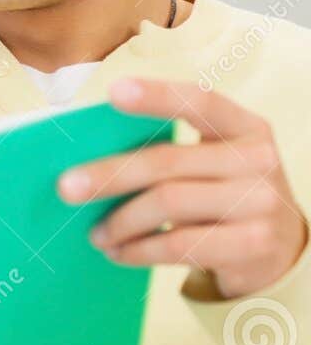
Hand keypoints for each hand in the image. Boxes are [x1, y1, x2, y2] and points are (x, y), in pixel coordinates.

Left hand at [58, 78, 308, 298]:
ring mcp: (261, 203)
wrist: (279, 248)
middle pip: (166, 161)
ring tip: (95, 233)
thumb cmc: (224, 192)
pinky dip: (139, 249)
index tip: (113, 92)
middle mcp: (258, 159)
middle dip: (109, 175)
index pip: (200, 101)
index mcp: (245, 126)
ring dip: (120, 221)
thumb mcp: (212, 162)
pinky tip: (117, 252)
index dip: (157, 96)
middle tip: (65, 188)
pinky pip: (180, 244)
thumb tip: (90, 160)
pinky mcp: (254, 244)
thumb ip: (170, 152)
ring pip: (168, 204)